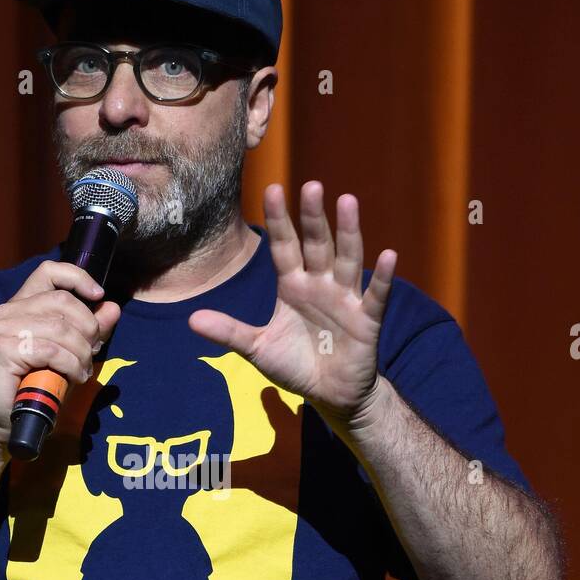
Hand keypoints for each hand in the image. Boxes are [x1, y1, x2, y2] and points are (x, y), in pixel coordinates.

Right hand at [0, 261, 120, 454]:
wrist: (3, 419)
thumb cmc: (36, 386)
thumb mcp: (71, 354)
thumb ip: (90, 331)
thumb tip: (112, 307)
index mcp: (24, 304)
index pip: (50, 271)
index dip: (78, 277)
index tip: (98, 295)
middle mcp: (10, 310)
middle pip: (63, 301)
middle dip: (88, 328)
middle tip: (90, 354)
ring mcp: (4, 328)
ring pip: (61, 328)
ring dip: (81, 353)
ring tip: (81, 372)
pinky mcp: (4, 348)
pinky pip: (51, 350)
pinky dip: (70, 365)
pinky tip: (72, 378)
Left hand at [188, 183, 396, 429]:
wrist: (330, 395)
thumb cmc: (296, 365)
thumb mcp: (258, 349)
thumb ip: (230, 332)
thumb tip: (191, 320)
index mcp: (293, 286)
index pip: (284, 247)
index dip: (279, 220)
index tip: (272, 188)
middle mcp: (320, 285)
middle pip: (317, 244)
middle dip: (313, 217)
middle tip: (311, 185)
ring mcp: (345, 299)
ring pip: (347, 260)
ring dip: (349, 232)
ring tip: (347, 201)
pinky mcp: (366, 320)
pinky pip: (375, 295)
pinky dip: (382, 277)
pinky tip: (388, 254)